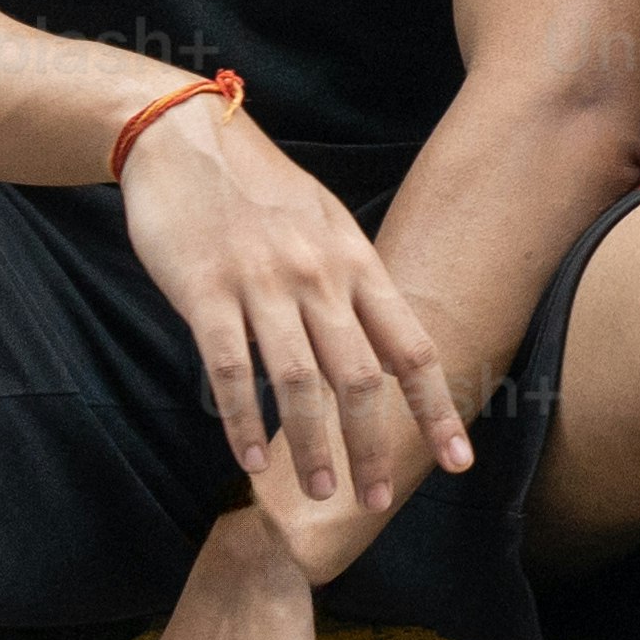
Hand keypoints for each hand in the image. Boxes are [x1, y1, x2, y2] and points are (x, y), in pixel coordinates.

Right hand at [113, 93, 471, 548]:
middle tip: (375, 502)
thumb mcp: (326, 224)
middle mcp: (319, 276)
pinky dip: (244, 421)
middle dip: (374, 446)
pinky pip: (231, 370)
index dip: (436, 408)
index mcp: (355, 263)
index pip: (411, 348)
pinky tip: (252, 460)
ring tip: (322, 495)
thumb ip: (354, 287)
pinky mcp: (204, 291)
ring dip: (314, 447)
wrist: (182, 138)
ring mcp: (262, 283)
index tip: (457, 461)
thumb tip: (387, 353)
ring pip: (301, 382)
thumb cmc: (259, 191)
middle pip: (362, 377)